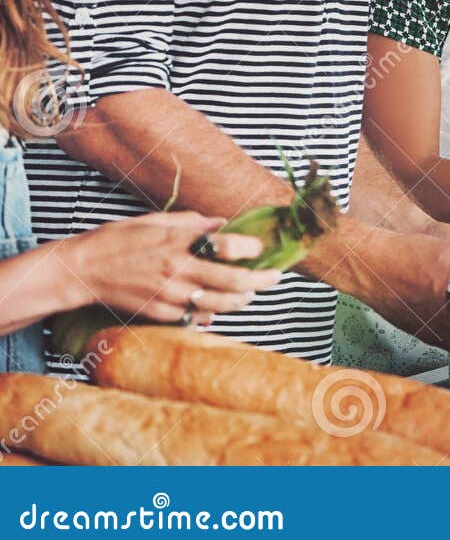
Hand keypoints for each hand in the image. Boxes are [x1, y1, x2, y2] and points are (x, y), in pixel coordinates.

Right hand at [53, 211, 280, 324]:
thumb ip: (194, 223)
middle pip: (234, 280)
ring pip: (221, 304)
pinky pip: (196, 317)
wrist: (82, 270)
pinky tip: (218, 307)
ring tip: (251, 294)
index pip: (228, 245)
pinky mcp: (160, 314)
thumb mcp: (156, 221)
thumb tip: (224, 223)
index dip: (251, 247)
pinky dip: (211, 313)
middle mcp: (178, 270)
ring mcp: (170, 295)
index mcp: (178, 242)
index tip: (262, 248)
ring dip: (242, 300)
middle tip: (276, 278)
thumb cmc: (119, 239)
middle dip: (262, 280)